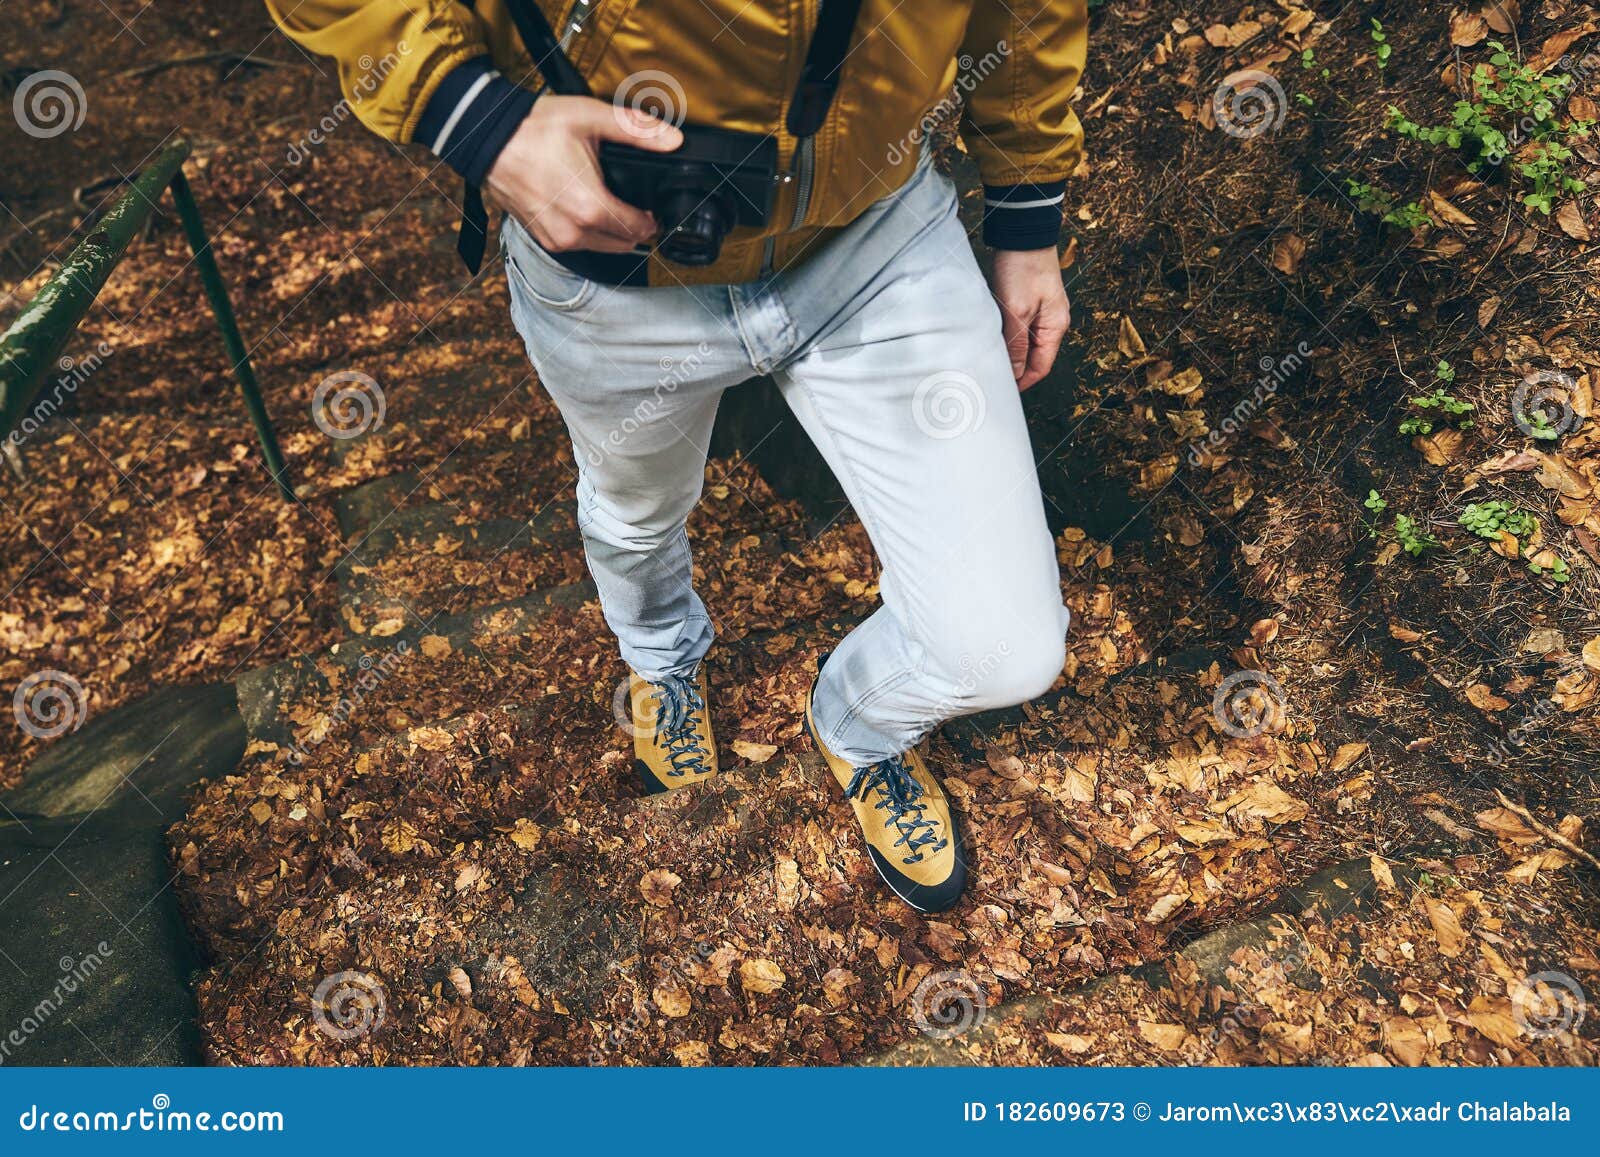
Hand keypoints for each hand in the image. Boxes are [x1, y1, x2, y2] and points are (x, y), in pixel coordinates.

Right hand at [486, 95, 682, 252]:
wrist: (487, 139)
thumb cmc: (535, 128)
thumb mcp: (591, 118)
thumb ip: (637, 130)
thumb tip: (673, 140)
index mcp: (591, 208)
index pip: (640, 229)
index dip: (652, 218)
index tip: (651, 204)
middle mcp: (574, 232)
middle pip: (624, 244)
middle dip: (634, 226)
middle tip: (633, 203)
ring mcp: (556, 239)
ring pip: (601, 247)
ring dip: (611, 232)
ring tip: (608, 203)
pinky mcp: (542, 239)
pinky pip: (577, 245)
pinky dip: (587, 233)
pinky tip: (584, 209)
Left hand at [989, 248, 1070, 389]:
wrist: (1023, 233)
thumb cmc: (1023, 269)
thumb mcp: (1017, 311)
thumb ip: (1016, 345)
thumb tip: (1015, 375)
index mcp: (1055, 327)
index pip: (1041, 367)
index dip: (1022, 383)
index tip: (1001, 393)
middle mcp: (1051, 322)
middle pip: (1033, 358)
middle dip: (1014, 371)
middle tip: (989, 381)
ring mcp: (1040, 312)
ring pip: (1023, 344)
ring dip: (1008, 354)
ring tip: (986, 363)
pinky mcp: (1028, 302)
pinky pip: (1018, 329)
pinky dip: (1005, 338)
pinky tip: (989, 340)